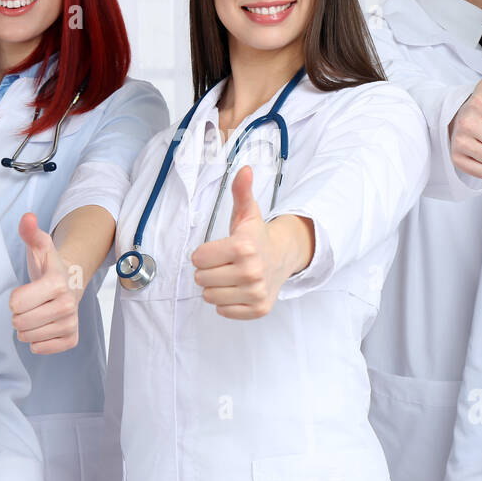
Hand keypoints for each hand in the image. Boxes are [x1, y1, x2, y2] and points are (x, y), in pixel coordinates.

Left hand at [9, 212, 79, 353]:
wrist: (70, 283)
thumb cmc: (49, 266)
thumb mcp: (39, 247)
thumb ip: (30, 232)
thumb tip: (27, 218)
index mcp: (57, 284)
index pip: (16, 303)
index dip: (15, 298)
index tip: (25, 291)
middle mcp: (67, 305)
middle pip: (20, 323)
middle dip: (19, 314)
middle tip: (31, 303)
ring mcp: (70, 323)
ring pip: (28, 337)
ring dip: (27, 327)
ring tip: (37, 312)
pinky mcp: (70, 339)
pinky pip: (40, 349)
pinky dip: (37, 340)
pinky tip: (44, 326)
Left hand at [191, 166, 303, 319]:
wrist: (282, 256)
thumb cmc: (256, 236)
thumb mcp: (247, 212)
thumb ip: (241, 191)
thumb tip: (244, 169)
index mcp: (243, 246)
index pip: (198, 259)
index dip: (204, 254)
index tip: (217, 250)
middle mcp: (251, 271)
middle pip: (201, 279)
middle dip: (208, 271)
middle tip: (224, 264)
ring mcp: (256, 292)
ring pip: (209, 297)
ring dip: (215, 287)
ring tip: (229, 276)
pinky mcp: (259, 308)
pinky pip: (223, 311)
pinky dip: (226, 302)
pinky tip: (237, 289)